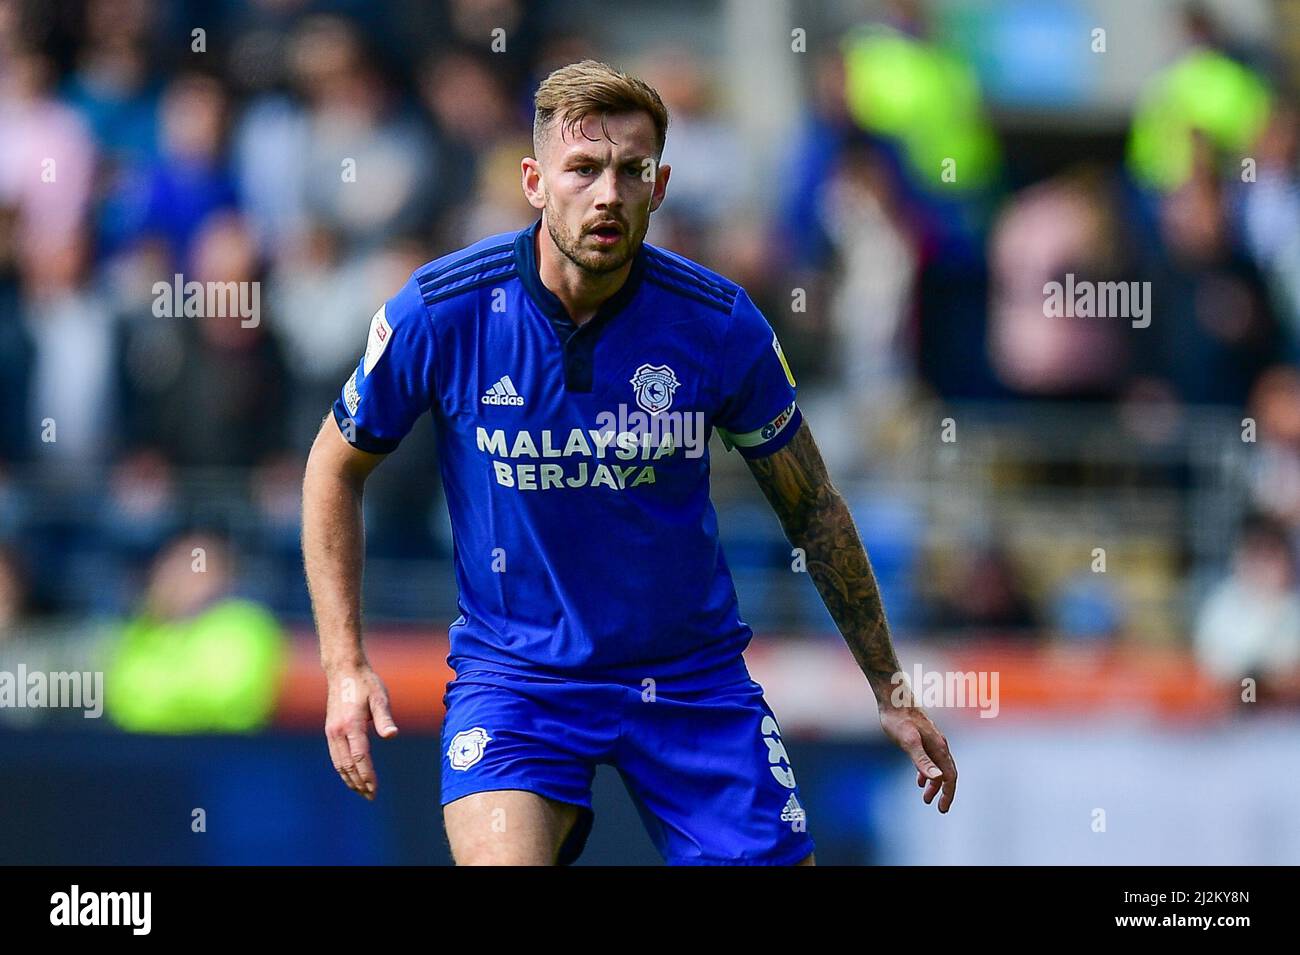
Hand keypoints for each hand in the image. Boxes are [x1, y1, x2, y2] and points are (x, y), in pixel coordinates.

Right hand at [324, 664, 398, 800]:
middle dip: (359, 783)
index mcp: (351, 724)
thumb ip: (384, 718)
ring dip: (349, 779)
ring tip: (361, 791)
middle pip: (347, 765)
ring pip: (338, 763)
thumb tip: (392, 735)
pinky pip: (336, 756)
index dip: (367, 775)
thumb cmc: (366, 683)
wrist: (344, 670)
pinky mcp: (330, 730)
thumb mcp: (379, 697)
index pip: (360, 757)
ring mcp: (331, 731)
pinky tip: (351, 775)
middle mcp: (337, 731)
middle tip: (371, 796)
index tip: (375, 790)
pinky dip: (343, 769)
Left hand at [879, 705, 956, 812]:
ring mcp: (932, 741)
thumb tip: (937, 779)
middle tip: (938, 808)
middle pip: (947, 773)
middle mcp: (939, 745)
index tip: (942, 809)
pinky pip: (930, 760)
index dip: (948, 794)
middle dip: (944, 792)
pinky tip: (919, 779)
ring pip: (938, 767)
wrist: (893, 698)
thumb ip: (922, 761)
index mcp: (939, 748)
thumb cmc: (899, 719)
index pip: (949, 777)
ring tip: (926, 797)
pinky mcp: (923, 738)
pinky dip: (927, 772)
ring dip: (934, 784)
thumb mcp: (908, 742)